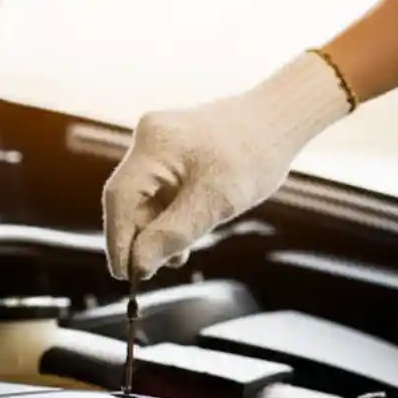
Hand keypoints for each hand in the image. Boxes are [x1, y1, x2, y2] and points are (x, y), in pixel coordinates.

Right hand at [102, 51, 353, 280]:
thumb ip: (172, 234)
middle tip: (159, 268)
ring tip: (180, 255)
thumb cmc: (253, 156)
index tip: (124, 276)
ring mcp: (159, 144)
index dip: (117, 240)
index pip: (119, 199)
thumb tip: (138, 266)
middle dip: (142, 237)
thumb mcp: (215, 203)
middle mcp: (149, 140)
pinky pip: (160, 190)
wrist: (280, 121)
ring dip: (158, 229)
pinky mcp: (172, 152)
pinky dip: (169, 215)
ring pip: (146, 198)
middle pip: (129, 199)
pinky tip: (186, 234)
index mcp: (155, 145)